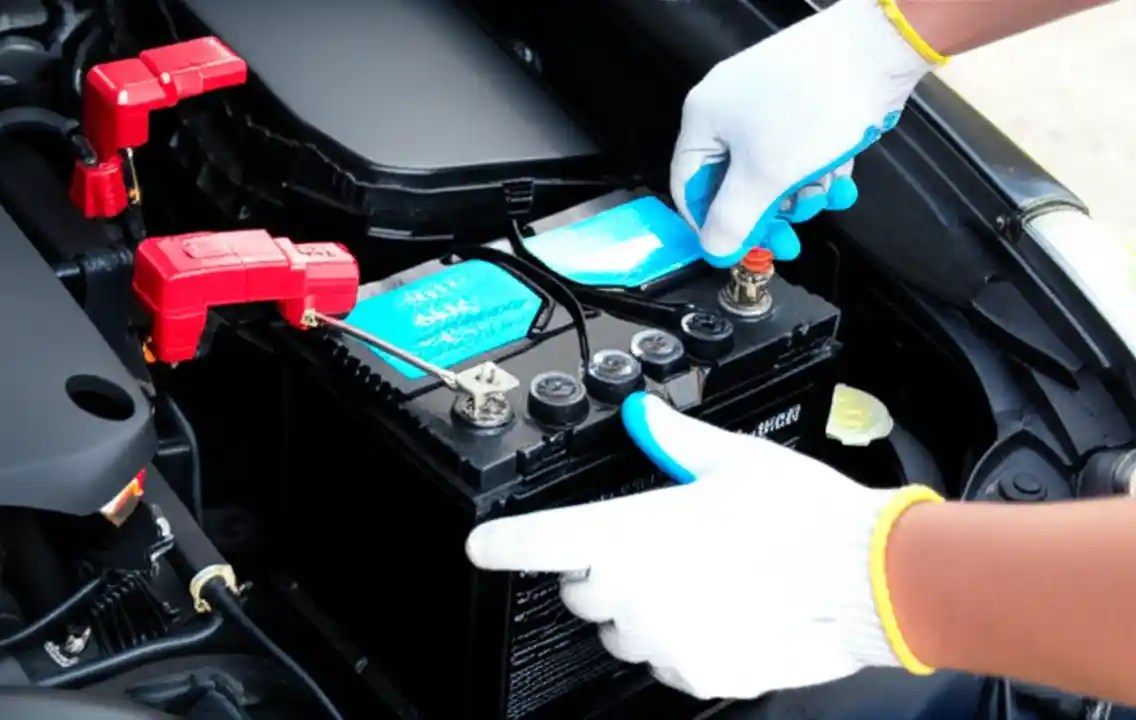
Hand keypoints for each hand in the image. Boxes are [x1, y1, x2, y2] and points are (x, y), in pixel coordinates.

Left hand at [466, 392, 941, 699]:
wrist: (864, 580)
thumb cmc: (799, 516)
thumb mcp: (731, 460)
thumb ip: (674, 438)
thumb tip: (646, 414)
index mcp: (626, 534)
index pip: (533, 542)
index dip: (501, 543)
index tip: (484, 545)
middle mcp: (632, 592)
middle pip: (580, 588)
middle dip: (603, 569)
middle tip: (654, 547)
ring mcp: (661, 640)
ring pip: (621, 629)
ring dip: (640, 607)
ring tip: (699, 579)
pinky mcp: (695, 673)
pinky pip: (665, 659)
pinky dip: (679, 640)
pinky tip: (723, 611)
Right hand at [672, 0, 942, 266]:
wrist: (879, 47)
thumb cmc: (814, 104)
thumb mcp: (767, 174)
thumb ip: (734, 219)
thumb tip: (714, 248)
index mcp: (705, 118)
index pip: (689, 185)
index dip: (711, 225)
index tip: (739, 251)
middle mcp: (731, 108)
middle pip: (734, 182)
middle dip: (765, 214)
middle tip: (789, 241)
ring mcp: (770, 104)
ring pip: (772, 170)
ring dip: (799, 195)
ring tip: (825, 196)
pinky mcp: (805, 103)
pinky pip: (799, 152)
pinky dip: (818, 172)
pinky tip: (840, 181)